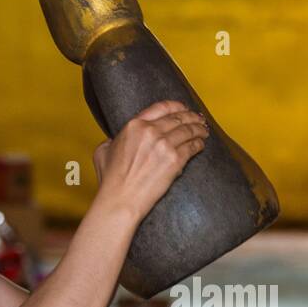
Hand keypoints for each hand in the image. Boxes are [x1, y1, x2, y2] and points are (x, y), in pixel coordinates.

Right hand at [92, 100, 208, 223]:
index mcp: (134, 125)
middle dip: (191, 117)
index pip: (161, 107)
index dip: (176, 106)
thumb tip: (115, 140)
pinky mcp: (175, 160)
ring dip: (199, 129)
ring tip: (204, 130)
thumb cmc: (110, 180)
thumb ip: (113, 140)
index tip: (183, 108)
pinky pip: (192, 147)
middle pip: (178, 118)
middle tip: (199, 119)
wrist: (121, 200)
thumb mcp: (103, 151)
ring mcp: (164, 145)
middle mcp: (150, 131)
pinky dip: (199, 144)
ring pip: (189, 131)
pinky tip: (201, 144)